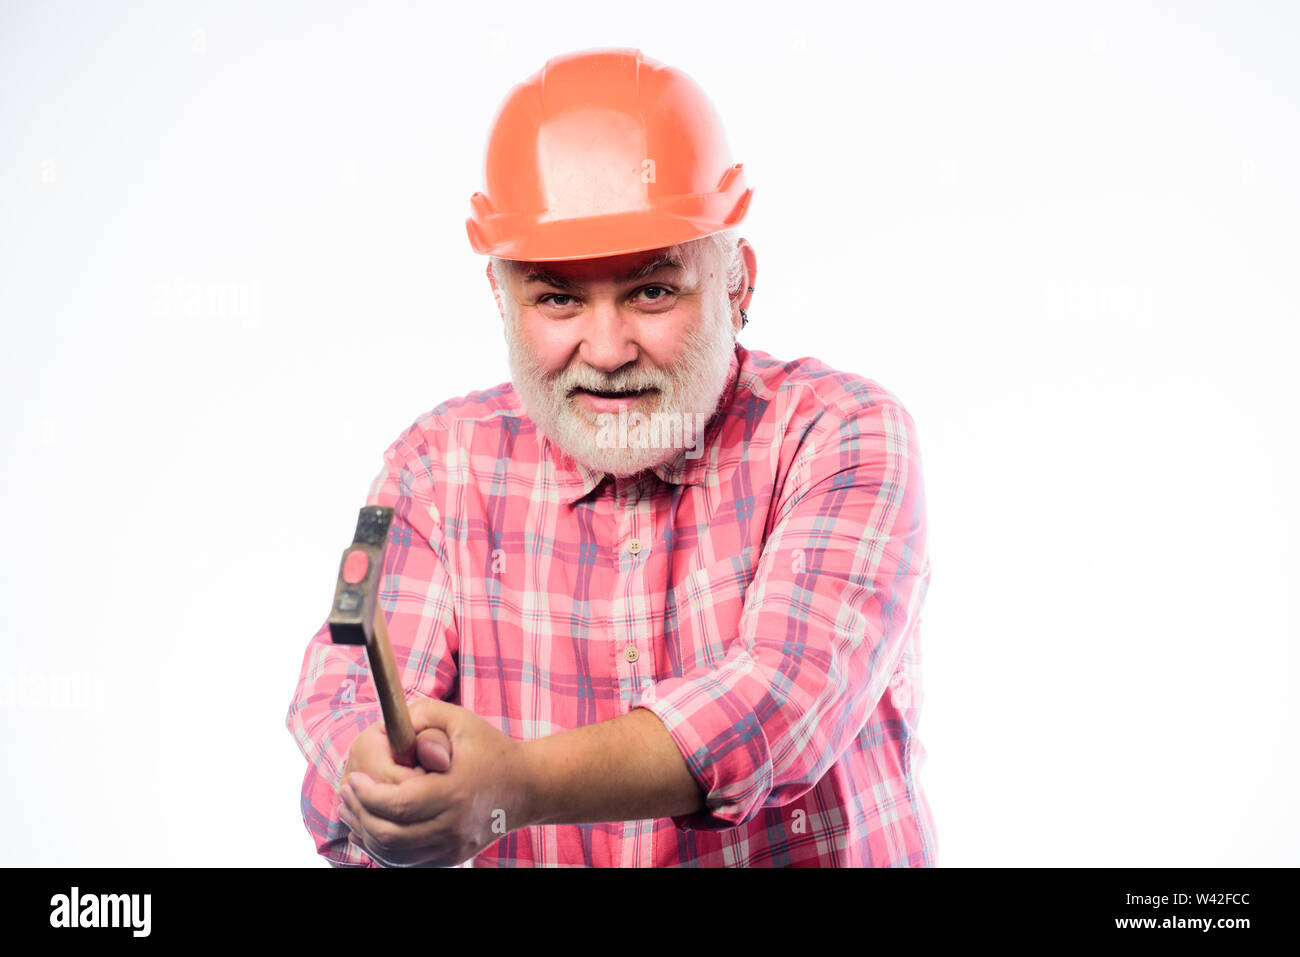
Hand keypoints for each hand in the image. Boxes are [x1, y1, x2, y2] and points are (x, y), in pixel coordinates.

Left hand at [338, 699, 530, 866]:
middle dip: (359, 812)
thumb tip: (385, 727)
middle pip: (389, 834)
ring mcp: (452, 847)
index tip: (353, 779)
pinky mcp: (450, 858)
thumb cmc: (490, 749)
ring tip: (350, 809)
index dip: (367, 795)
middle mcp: (453, 826)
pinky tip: (369, 828)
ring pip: (393, 854)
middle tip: (346, 793)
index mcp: (454, 792)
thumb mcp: (459, 720)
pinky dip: (382, 848)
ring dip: (364, 833)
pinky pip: (406, 862)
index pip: (397, 805)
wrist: (526, 787)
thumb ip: (422, 714)